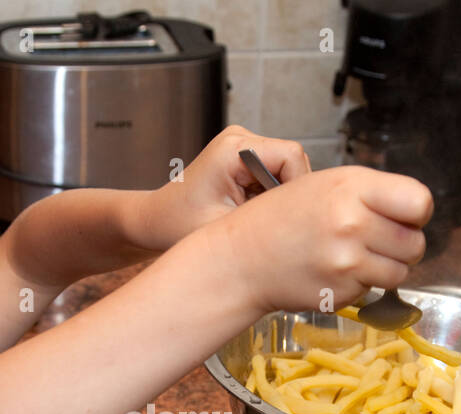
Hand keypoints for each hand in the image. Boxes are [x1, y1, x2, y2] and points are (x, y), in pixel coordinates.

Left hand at [136, 125, 313, 249]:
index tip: (283, 217)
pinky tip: (248, 210)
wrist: (154, 220)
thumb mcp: (226, 228)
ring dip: (277, 197)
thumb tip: (305, 219)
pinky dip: (269, 196)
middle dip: (287, 195)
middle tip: (264, 221)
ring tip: (250, 216)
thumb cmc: (177, 224)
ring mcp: (242, 145)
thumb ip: (267, 220)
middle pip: (293, 161)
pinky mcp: (243, 156)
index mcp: (234, 148)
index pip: (292, 156)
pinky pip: (275, 174)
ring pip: (287, 169)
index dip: (297, 188)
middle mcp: (240, 138)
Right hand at [199, 163, 433, 316]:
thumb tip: (415, 212)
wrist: (242, 259)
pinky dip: (360, 284)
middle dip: (403, 244)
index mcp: (352, 188)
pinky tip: (334, 271)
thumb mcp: (326, 185)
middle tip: (378, 240)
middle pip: (416, 243)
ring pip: (400, 272)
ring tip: (356, 257)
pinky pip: (372, 290)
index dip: (416, 212)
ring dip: (386, 268)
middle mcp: (352, 223)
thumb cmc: (281, 218)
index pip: (419, 202)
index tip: (405, 216)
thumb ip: (372, 193)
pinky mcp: (341, 292)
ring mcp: (347, 262)